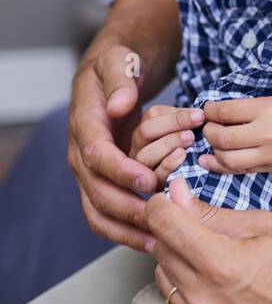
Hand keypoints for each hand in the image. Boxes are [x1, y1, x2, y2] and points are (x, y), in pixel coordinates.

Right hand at [67, 47, 191, 249]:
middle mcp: (81, 153)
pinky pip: (108, 215)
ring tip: (157, 244)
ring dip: (126, 231)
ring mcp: (90, 172)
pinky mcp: (102, 183)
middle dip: (127, 210)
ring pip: (98, 212)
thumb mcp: (120, 59)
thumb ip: (121, 79)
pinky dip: (127, 232)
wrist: (111, 75)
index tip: (148, 182)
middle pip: (96, 191)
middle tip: (158, 222)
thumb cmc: (118, 65)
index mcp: (85, 124)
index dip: (121, 171)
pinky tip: (154, 241)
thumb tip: (120, 105)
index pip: (97, 154)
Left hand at [144, 178, 271, 303]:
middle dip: (173, 233)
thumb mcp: (259, 225)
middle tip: (197, 228)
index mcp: (219, 263)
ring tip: (209, 260)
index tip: (168, 202)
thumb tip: (175, 194)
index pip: (163, 223)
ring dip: (177, 264)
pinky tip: (212, 285)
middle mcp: (205, 299)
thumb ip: (209, 213)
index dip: (162, 205)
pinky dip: (186, 293)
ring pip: (163, 280)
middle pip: (160, 251)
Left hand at [196, 93, 271, 174]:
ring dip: (214, 152)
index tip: (209, 110)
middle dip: (208, 132)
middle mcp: (266, 134)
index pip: (224, 112)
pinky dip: (225, 166)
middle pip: (221, 138)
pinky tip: (215, 161)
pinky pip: (241, 170)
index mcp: (267, 109)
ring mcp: (270, 155)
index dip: (209, 110)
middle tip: (209, 127)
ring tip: (216, 143)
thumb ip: (252, 107)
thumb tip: (223, 111)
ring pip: (227, 160)